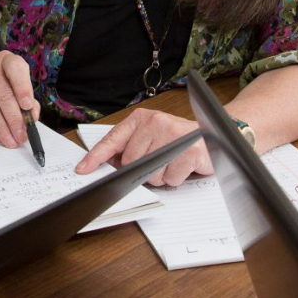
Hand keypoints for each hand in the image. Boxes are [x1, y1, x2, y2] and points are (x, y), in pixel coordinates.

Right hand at [0, 51, 38, 148]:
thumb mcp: (14, 86)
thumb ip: (27, 100)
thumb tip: (32, 118)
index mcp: (6, 60)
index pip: (15, 68)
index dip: (23, 88)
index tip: (28, 106)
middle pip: (3, 94)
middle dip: (14, 119)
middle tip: (21, 135)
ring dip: (2, 128)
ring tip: (10, 140)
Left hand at [75, 109, 209, 186]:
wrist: (214, 133)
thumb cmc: (177, 138)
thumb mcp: (151, 136)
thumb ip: (129, 146)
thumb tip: (108, 164)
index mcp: (141, 119)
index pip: (113, 140)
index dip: (96, 156)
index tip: (83, 169)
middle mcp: (156, 122)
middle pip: (131, 163)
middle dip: (141, 171)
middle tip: (157, 161)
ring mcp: (173, 135)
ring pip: (150, 174)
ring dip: (160, 177)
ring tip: (171, 163)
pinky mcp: (189, 151)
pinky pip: (170, 179)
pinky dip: (175, 179)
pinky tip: (182, 166)